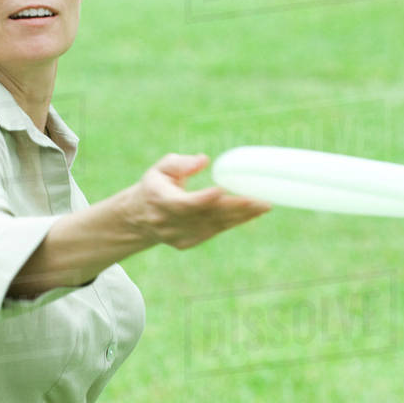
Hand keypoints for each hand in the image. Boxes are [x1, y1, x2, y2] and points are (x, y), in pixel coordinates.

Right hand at [126, 153, 270, 249]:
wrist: (139, 218)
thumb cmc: (156, 185)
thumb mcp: (160, 168)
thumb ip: (181, 163)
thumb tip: (204, 160)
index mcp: (159, 199)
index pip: (185, 203)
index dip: (205, 199)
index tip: (223, 190)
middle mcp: (168, 221)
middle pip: (206, 215)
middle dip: (236, 208)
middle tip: (261, 200)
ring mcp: (178, 235)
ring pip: (214, 226)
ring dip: (241, 216)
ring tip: (264, 205)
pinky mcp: (188, 242)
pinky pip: (215, 231)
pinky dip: (234, 222)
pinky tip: (252, 213)